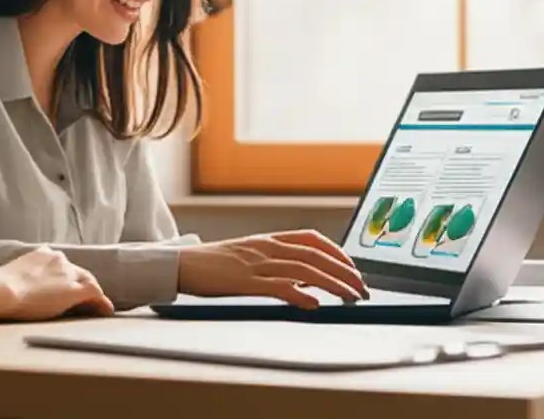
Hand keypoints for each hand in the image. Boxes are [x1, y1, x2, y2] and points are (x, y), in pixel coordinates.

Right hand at [0, 247, 115, 320]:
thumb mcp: (12, 276)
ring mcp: (67, 273)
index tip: (66, 288)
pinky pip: (96, 294)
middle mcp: (59, 259)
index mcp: (43, 254)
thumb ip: (22, 277)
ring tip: (97, 309)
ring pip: (88, 282)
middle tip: (87, 301)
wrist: (3, 290)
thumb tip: (16, 288)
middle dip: (82, 286)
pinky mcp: (74, 289)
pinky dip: (102, 304)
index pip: (62, 265)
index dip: (67, 278)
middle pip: (78, 273)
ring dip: (93, 296)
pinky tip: (106, 312)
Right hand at [178, 230, 366, 309]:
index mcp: (268, 239)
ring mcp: (256, 263)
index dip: (338, 253)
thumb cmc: (214, 265)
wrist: (182, 265)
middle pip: (315, 256)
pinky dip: (299, 294)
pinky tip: (314, 304)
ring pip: (304, 270)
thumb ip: (278, 265)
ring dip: (332, 284)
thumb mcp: (250, 257)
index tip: (354, 269)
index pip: (313, 239)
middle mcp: (266, 247)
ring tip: (349, 297)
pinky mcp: (244, 281)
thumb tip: (308, 280)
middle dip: (343, 272)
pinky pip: (277, 286)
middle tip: (361, 288)